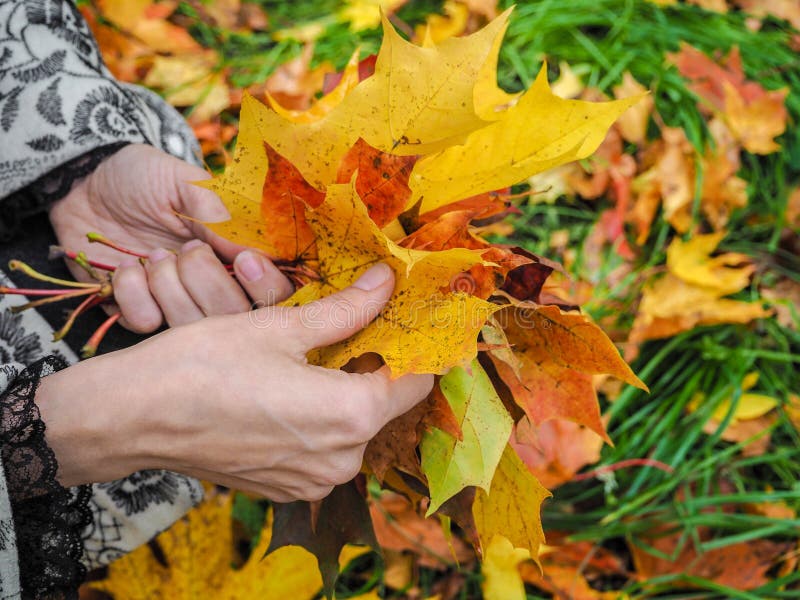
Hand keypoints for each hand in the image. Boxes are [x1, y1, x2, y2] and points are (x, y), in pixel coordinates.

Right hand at [37, 264, 433, 501]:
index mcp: (350, 415)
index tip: (401, 318)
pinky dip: (321, 419)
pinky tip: (291, 388)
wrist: (135, 417)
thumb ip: (346, 309)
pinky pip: (326, 448)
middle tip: (354, 326)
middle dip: (376, 365)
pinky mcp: (288, 487)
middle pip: (386, 404)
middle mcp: (342, 459)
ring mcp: (314, 480)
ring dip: (347, 391)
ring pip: (356, 426)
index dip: (412, 345)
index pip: (416, 380)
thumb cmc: (204, 365)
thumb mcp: (280, 326)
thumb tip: (387, 280)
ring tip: (316, 355)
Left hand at [48, 144, 291, 330]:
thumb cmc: (145, 178)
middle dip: (208, 282)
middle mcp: (218, 286)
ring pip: (192, 325)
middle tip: (186, 249)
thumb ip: (220, 213)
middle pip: (236, 316)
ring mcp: (180, 304)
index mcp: (241, 254)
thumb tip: (254, 250)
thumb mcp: (186, 181)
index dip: (265, 284)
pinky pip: (147, 323)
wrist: (86, 186)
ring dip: (168, 286)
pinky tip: (126, 270)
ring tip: (152, 255)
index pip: (277, 289)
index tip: (243, 260)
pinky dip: (132, 294)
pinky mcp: (142, 313)